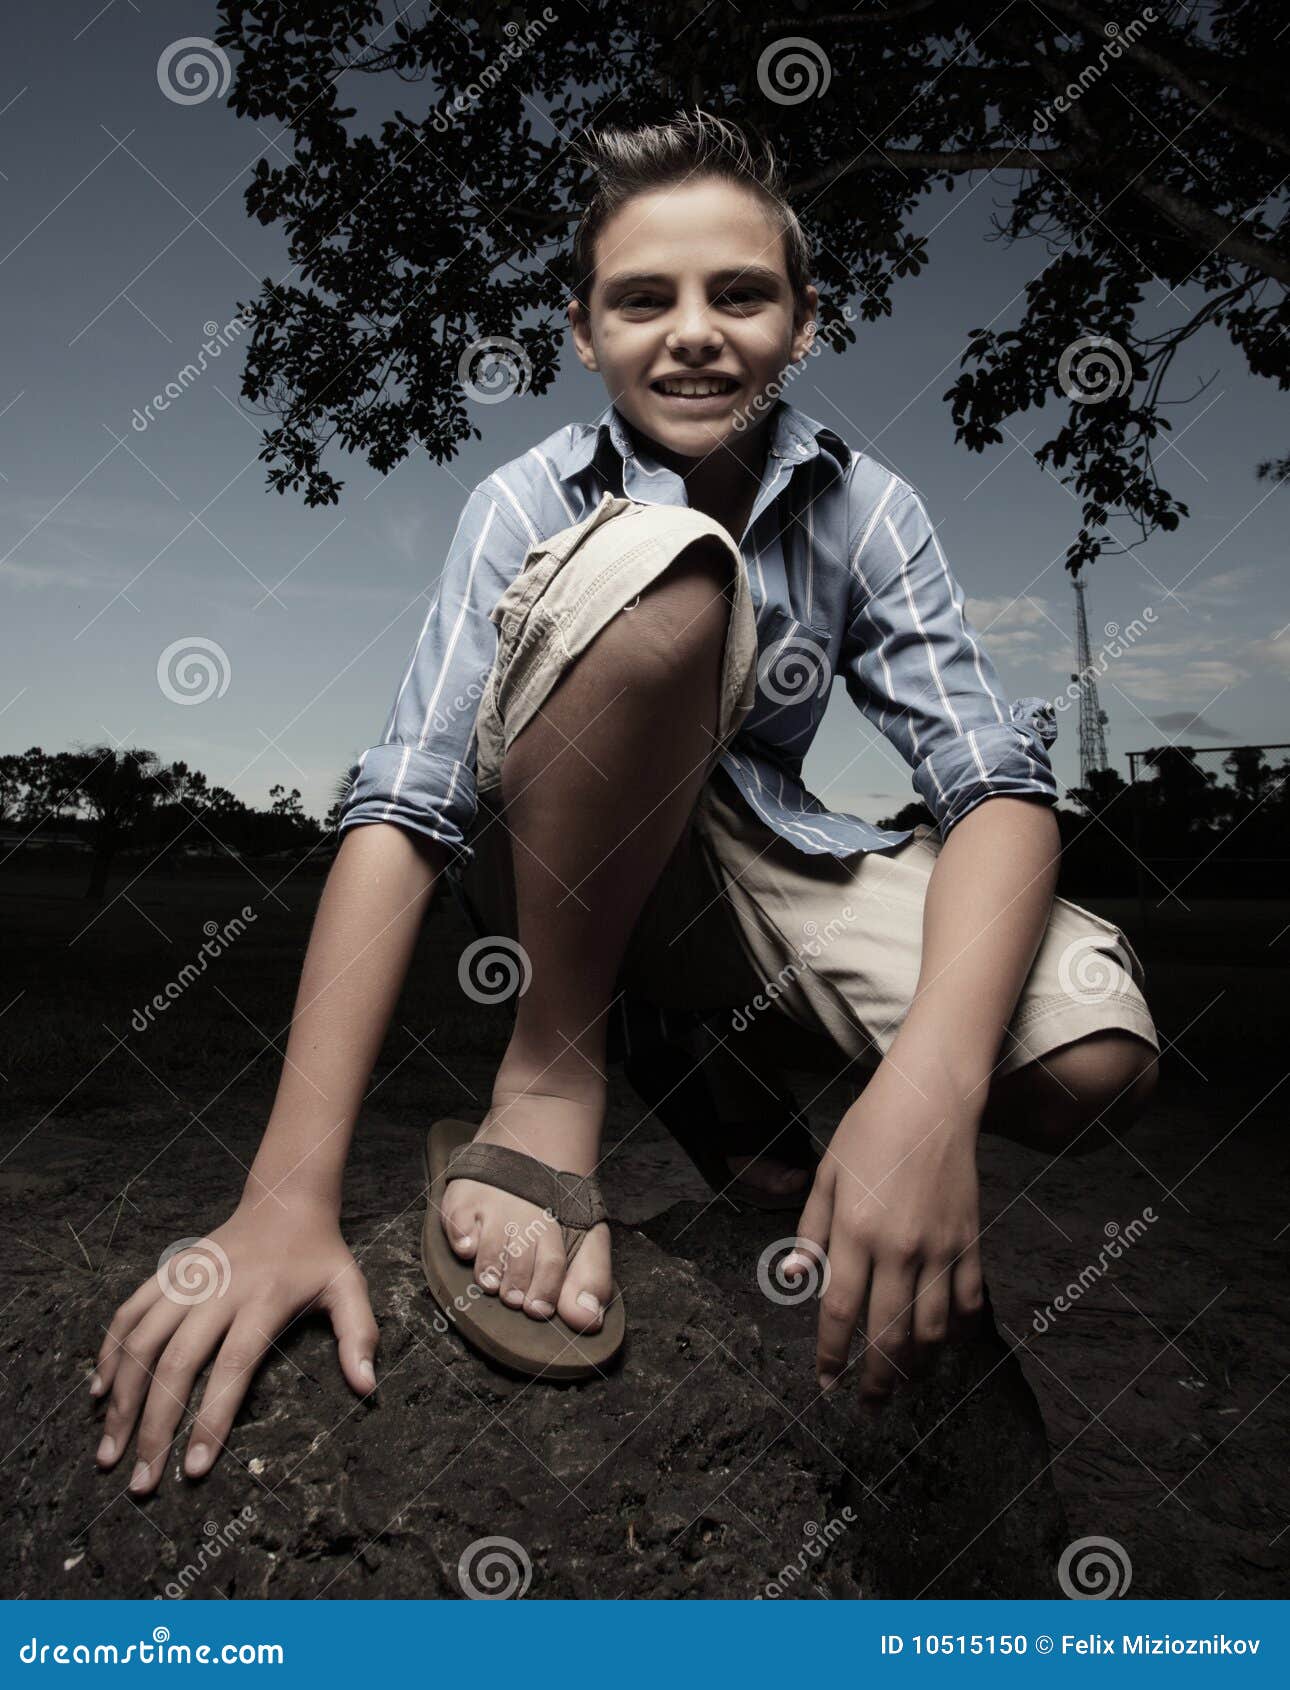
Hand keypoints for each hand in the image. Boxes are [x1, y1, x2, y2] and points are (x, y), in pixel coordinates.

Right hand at [89, 1194, 377, 1493]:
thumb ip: (360, 1335)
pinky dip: (108, 1352)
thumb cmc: (319, 1255)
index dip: (210, 1420)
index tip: (192, 1470)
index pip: (232, 1368)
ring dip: (120, 1399)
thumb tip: (367, 1387)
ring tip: (108, 1451)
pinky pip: (128, 1313)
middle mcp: (218, 1289)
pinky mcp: (169, 1271)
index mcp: (265, 1299)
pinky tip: (99, 1392)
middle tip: (141, 1482)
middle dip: (154, 1427)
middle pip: (176, 1363)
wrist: (285, 1198)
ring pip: (141, 1341)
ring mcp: (188, 1279)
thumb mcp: (349, 1288)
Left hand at [784, 1050, 984, 1407]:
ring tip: (904, 1384)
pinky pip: (969, 1304)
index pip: (840, 1312)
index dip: (832, 1355)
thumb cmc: (869, 1133)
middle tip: (868, 1407)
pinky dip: (958, 1334)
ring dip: (918, 1367)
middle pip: (888, 1335)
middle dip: (877, 1382)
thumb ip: (812, 1231)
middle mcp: (899, 1248)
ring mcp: (941, 1248)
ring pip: (933, 1330)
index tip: (826, 1384)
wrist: (931, 1102)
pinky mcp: (971, 1242)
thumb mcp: (826, 1175)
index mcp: (855, 1231)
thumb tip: (795, 1278)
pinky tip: (943, 1347)